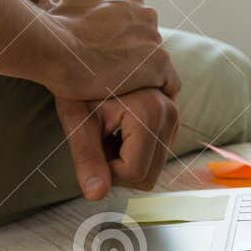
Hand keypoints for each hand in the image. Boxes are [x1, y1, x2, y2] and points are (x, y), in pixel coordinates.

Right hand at [39, 0, 179, 102]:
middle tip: (110, 77)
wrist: (53, 47)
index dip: (123, 41)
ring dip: (142, 76)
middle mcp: (146, 14)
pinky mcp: (157, 64)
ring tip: (122, 93)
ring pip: (156, 62)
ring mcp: (153, 39)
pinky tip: (144, 104)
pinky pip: (170, 83)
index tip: (108, 57)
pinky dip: (160, 93)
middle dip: (133, 57)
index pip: (136, 23)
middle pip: (147, 41)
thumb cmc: (52, 20)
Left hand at [54, 86, 177, 199]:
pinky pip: (156, 151)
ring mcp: (174, 113)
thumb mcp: (77, 121)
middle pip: (148, 175)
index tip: (92, 145)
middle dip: (118, 166)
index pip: (134, 173)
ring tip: (107, 130)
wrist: (84, 55)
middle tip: (98, 138)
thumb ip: (87, 158)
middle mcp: (170, 112)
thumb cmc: (77, 85)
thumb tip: (95, 195)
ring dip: (126, 158)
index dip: (107, 170)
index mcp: (150, 112)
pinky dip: (135, 148)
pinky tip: (118, 127)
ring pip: (153, 166)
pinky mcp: (171, 115)